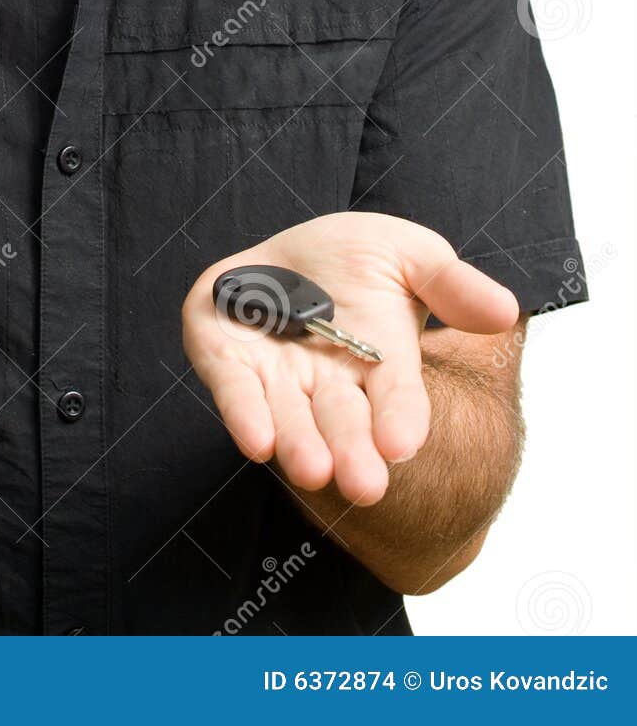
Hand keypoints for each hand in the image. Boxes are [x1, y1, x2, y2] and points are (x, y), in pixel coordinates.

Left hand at [181, 211, 518, 505]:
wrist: (288, 247)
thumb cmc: (358, 258)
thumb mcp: (410, 254)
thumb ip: (450, 284)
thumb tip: (505, 308)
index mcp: (380, 363)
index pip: (396, 398)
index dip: (400, 419)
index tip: (403, 443)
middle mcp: (329, 382)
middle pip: (343, 421)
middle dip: (352, 451)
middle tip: (364, 484)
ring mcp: (277, 376)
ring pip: (289, 418)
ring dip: (300, 445)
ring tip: (312, 470)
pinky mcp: (227, 361)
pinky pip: (233, 391)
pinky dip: (243, 414)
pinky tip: (256, 441)